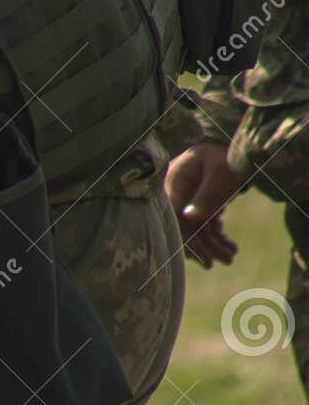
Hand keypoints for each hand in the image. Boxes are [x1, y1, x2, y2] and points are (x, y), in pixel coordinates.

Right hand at [165, 141, 242, 267]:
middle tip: (220, 261)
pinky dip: (216, 237)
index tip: (200, 257)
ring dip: (212, 245)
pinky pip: (203, 226)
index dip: (185, 239)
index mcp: (173, 183)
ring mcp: (185, 202)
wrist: (228, 143)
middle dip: (203, 247)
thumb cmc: (224, 154)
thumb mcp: (220, 172)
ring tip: (230, 256)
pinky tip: (230, 247)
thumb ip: (205, 195)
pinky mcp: (196, 206)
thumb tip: (190, 219)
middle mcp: (176, 195)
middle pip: (184, 228)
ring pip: (195, 230)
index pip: (173, 217)